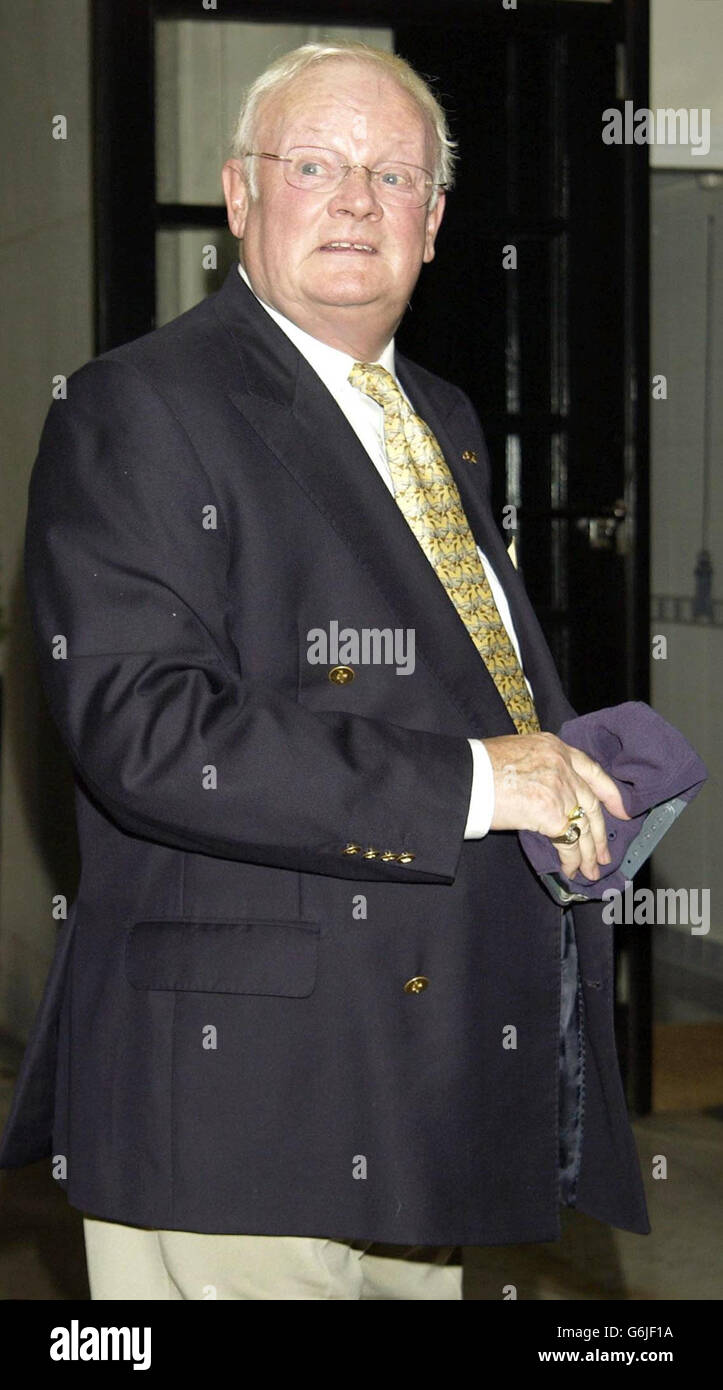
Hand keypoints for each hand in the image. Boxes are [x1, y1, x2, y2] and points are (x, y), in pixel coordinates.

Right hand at [482, 732, 629, 880]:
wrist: (464, 777)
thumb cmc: (479, 766)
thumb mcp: (517, 753)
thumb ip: (540, 768)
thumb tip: (547, 795)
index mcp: (555, 747)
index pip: (592, 770)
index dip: (610, 793)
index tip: (621, 810)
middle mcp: (563, 765)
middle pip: (592, 803)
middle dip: (601, 833)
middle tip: (606, 854)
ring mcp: (560, 788)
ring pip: (584, 826)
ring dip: (589, 853)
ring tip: (591, 871)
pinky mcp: (552, 813)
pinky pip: (569, 842)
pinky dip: (571, 860)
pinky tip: (570, 870)